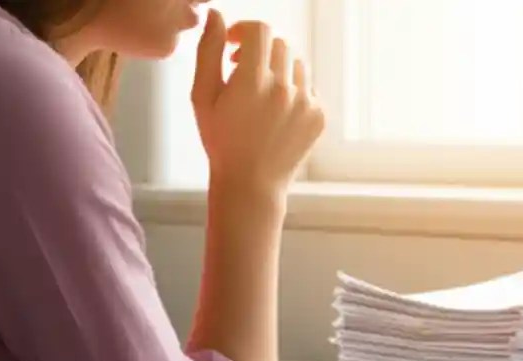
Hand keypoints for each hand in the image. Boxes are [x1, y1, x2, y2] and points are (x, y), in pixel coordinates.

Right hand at [191, 11, 325, 194]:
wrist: (251, 182)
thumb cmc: (220, 139)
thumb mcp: (203, 95)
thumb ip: (209, 51)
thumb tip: (217, 16)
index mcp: (253, 80)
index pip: (260, 30)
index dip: (246, 31)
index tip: (236, 46)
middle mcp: (285, 89)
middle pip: (280, 45)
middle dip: (261, 51)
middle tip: (243, 70)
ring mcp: (306, 103)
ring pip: (297, 65)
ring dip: (279, 70)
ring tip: (261, 93)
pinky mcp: (319, 117)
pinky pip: (310, 88)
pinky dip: (295, 92)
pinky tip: (277, 113)